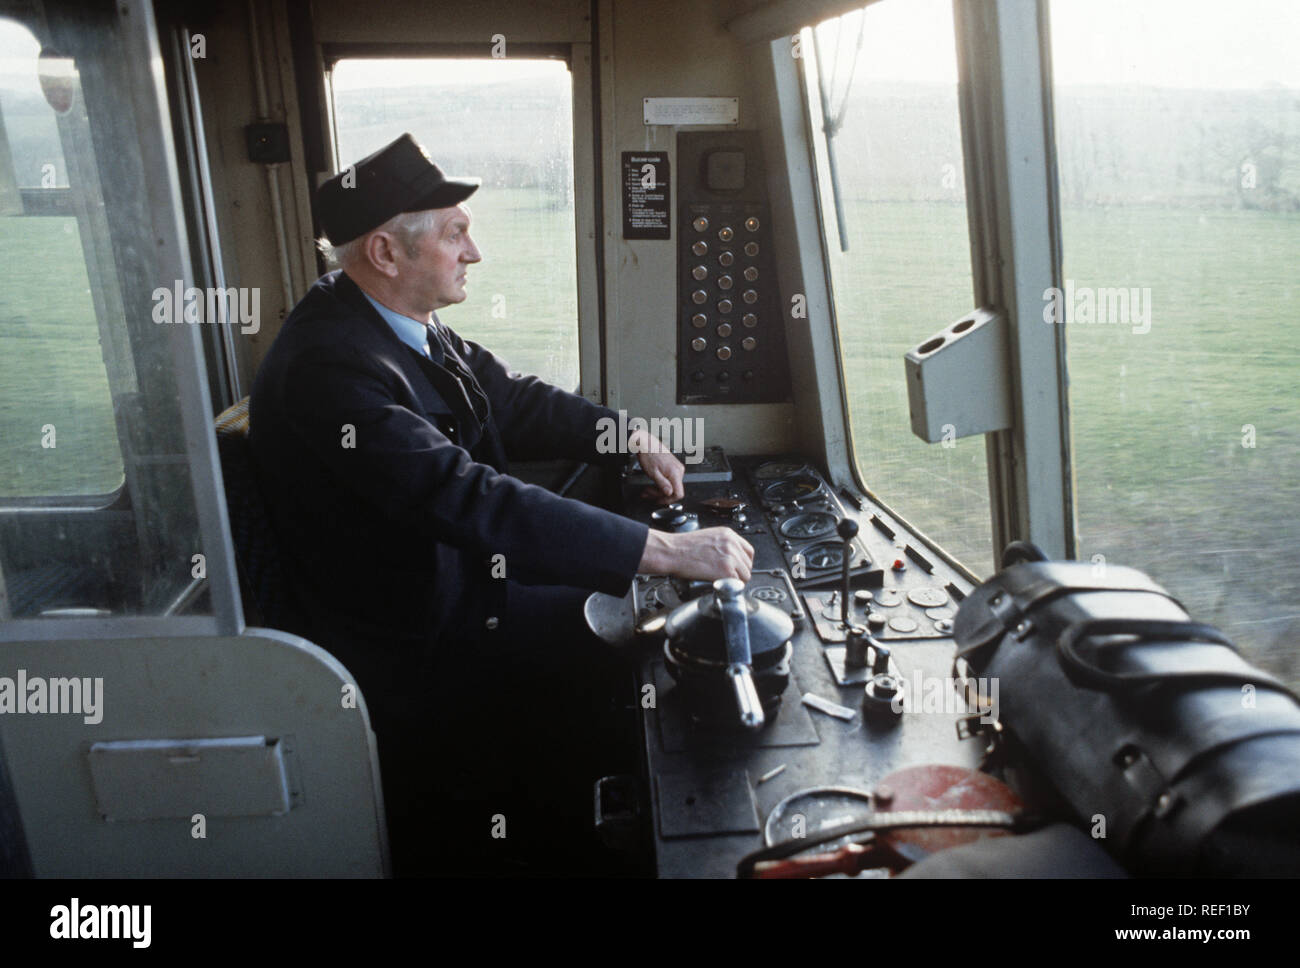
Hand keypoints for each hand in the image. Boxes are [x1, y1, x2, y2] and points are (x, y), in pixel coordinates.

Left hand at [628, 429, 684, 502]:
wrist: (646, 443)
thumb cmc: (648, 454)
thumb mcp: (653, 473)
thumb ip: (662, 484)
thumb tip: (669, 493)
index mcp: (675, 472)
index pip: (679, 494)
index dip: (668, 500)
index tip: (659, 501)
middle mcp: (679, 470)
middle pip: (673, 491)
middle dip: (659, 494)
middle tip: (647, 494)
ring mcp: (677, 469)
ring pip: (670, 486)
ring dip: (658, 490)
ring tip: (647, 490)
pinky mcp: (673, 468)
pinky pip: (669, 480)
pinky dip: (660, 484)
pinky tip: (652, 484)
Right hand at [638, 527, 753, 582]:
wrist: (671, 551)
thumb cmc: (682, 546)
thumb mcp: (708, 537)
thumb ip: (722, 545)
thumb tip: (729, 557)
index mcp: (728, 534)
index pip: (748, 551)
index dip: (744, 562)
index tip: (739, 568)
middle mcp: (732, 544)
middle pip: (748, 565)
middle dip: (740, 573)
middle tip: (728, 578)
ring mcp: (730, 557)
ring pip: (745, 576)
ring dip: (736, 581)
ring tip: (723, 582)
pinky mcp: (725, 570)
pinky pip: (736, 583)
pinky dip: (730, 587)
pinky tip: (720, 584)